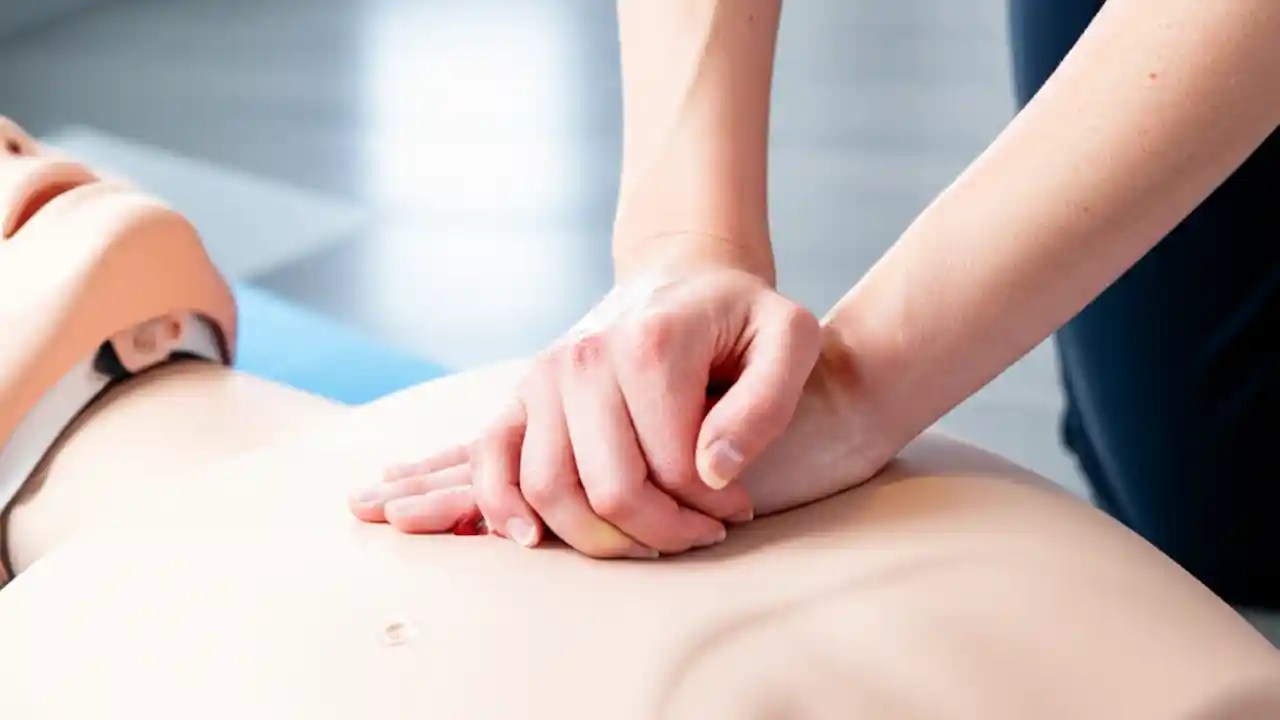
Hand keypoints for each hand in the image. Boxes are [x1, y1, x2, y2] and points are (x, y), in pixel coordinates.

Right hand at [349, 327, 900, 540]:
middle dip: (660, 533)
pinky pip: (491, 457)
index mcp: (652, 346)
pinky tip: (524, 536)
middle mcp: (586, 359)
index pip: (673, 468)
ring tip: (643, 544)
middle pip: (610, 489)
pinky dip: (495, 503)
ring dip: (594, 537)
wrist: (685, 277)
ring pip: (549, 488)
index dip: (711, 507)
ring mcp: (545, 377)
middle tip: (701, 535)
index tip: (737, 508)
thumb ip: (767, 404)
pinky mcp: (523, 394)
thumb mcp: (790, 340)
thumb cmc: (743, 317)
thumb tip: (713, 473)